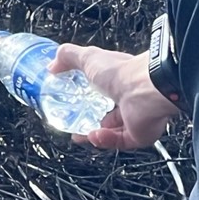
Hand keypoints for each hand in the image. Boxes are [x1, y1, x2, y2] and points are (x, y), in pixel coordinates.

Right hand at [48, 45, 180, 149]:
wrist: (145, 90)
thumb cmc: (122, 72)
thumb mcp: (88, 57)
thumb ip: (68, 57)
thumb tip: (53, 64)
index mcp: (120, 78)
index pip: (105, 87)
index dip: (90, 95)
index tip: (74, 100)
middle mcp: (131, 97)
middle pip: (111, 113)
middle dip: (92, 120)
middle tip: (75, 125)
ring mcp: (136, 116)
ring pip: (115, 131)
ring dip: (96, 134)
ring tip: (80, 135)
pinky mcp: (139, 134)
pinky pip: (120, 142)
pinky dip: (105, 140)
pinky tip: (94, 136)